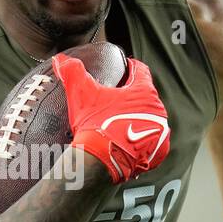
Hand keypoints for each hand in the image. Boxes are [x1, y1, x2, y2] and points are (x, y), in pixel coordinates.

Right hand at [50, 53, 170, 183]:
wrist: (100, 161)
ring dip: (137, 118)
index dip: (130, 68)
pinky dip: (142, 140)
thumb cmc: (94, 126)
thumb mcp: (80, 94)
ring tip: (120, 123)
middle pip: (145, 96)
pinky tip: (127, 141)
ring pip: (149, 119)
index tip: (125, 69)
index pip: (141, 71)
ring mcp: (161, 132)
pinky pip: (152, 141)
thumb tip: (61, 59)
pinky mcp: (159, 151)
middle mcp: (158, 110)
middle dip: (132, 97)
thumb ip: (72, 72)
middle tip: (115, 101)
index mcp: (144, 91)